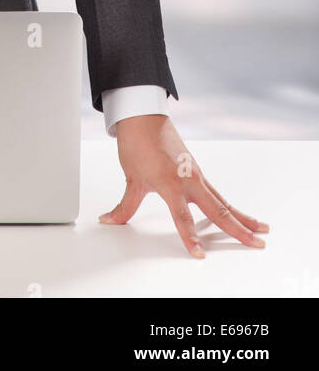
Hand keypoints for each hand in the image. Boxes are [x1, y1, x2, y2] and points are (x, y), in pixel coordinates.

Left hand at [99, 114, 269, 258]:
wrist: (142, 116)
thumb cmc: (137, 143)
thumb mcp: (131, 178)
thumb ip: (124, 206)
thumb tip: (109, 220)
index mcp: (170, 182)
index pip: (182, 217)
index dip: (190, 237)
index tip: (199, 254)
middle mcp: (188, 179)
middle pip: (217, 210)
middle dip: (237, 229)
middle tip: (257, 243)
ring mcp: (195, 175)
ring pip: (222, 201)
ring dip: (242, 216)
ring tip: (261, 229)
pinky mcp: (196, 171)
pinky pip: (216, 193)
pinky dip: (229, 205)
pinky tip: (239, 215)